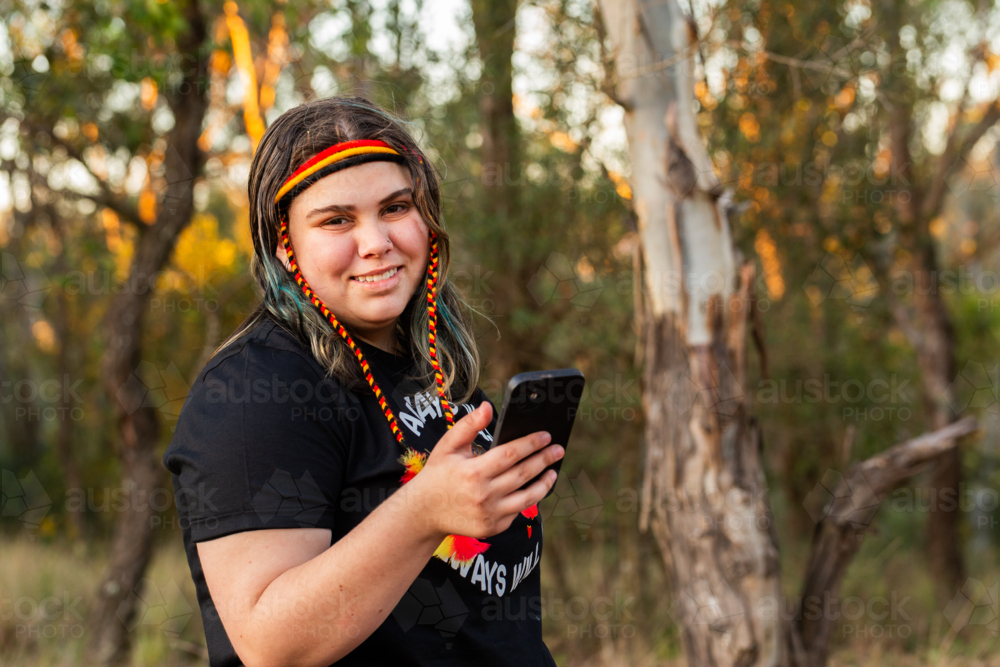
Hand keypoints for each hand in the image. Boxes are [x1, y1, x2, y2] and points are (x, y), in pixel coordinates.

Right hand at [405, 401, 563, 539]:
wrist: (423, 513)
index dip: (531, 443)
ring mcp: (490, 514)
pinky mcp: (492, 528)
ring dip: (544, 483)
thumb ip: (469, 426)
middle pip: (523, 474)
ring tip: (553, 471)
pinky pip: (516, 511)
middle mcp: (484, 495)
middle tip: (558, 449)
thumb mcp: (447, 446)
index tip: (546, 435)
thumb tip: (488, 408)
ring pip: (527, 497)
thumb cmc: (437, 474)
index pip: (511, 454)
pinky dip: (528, 499)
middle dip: (544, 459)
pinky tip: (534, 487)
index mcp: (473, 472)